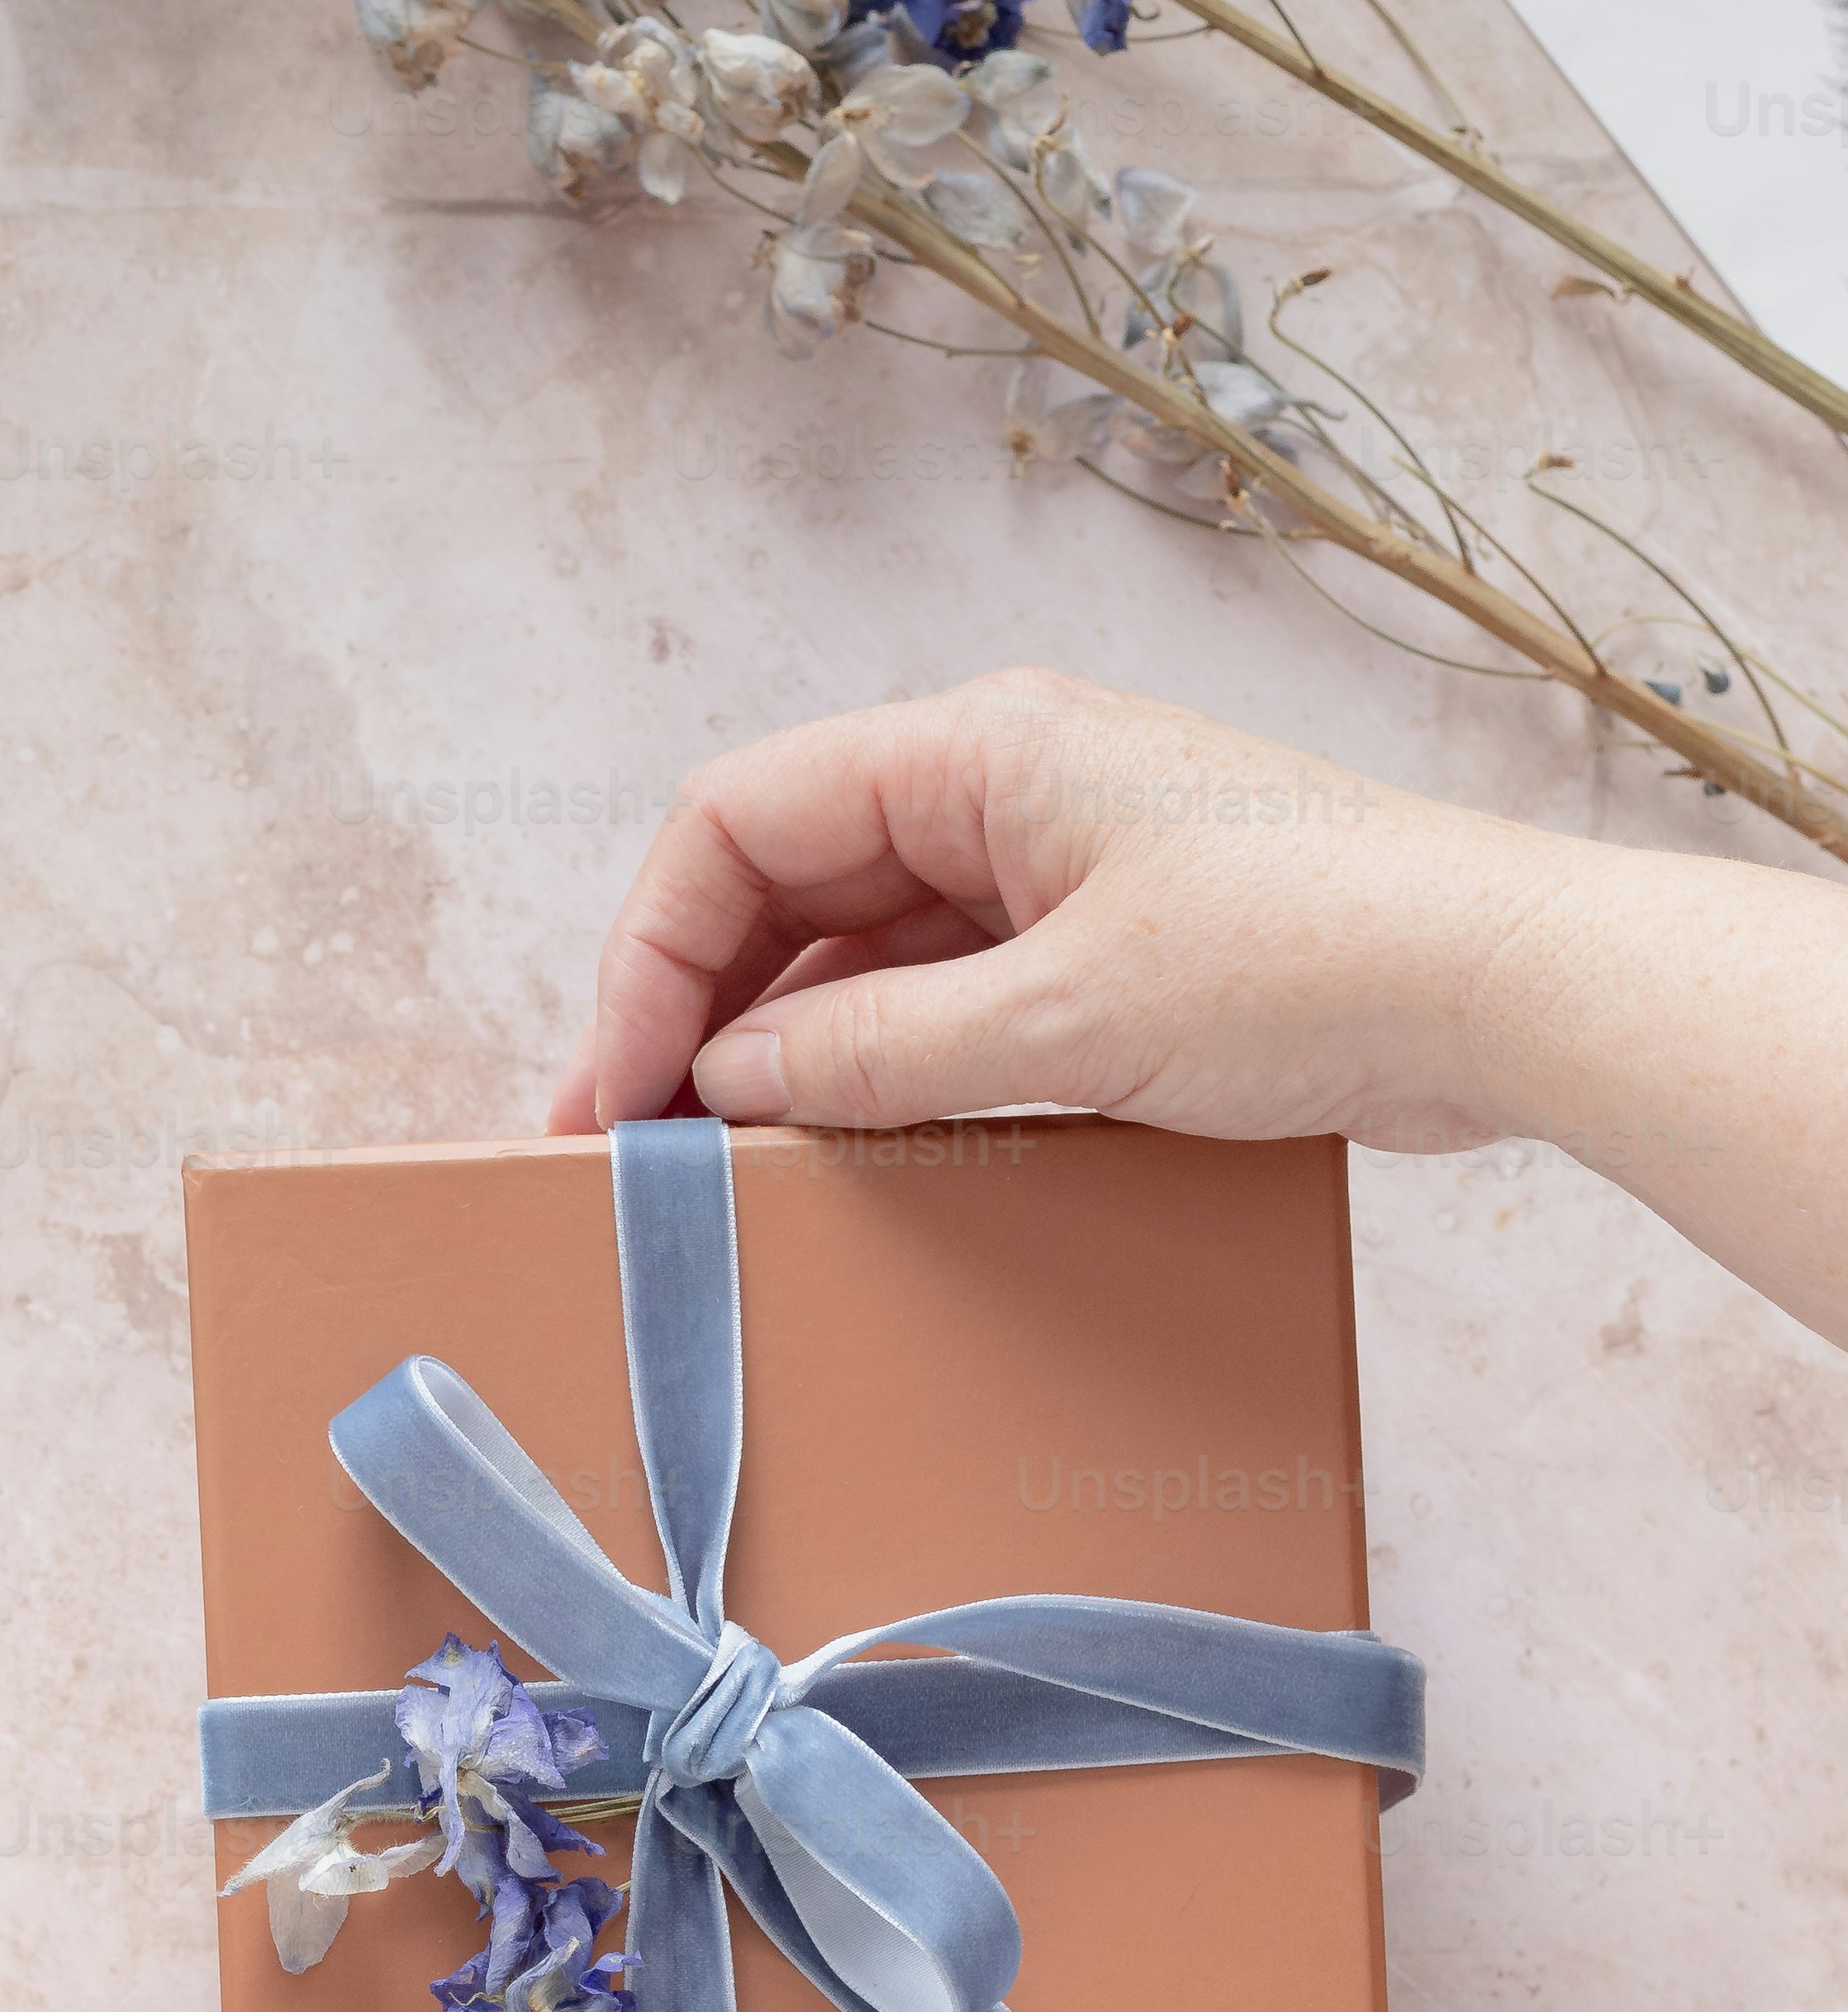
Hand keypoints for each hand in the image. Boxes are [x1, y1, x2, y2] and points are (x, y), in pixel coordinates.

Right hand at [551, 671, 1847, 1347]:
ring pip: (849, 949)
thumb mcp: (1061, 1022)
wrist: (1492, 988)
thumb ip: (875, 1049)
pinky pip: (934, 998)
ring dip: (776, 1048)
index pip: (735, 823)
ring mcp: (1047, 866)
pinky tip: (838, 1149)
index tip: (616, 1092)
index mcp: (975, 749)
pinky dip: (869, 1068)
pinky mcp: (1096, 949)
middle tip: (629, 1149)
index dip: (650, 958)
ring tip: (719, 1164)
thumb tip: (729, 1083)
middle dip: (689, 1010)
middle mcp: (997, 786)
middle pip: (777, 885)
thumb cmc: (1307, 960)